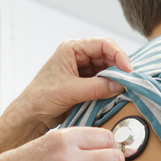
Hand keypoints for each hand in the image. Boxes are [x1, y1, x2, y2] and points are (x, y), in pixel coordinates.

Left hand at [0, 38, 132, 154]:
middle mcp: (78, 56)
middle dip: (119, 67)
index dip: (119, 55)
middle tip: (129, 81)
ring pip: (108, 69)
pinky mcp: (85, 83)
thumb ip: (97, 87)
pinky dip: (111, 86)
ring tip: (123, 88)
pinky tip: (116, 92)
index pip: (103, 44)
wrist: (30, 115)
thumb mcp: (70, 91)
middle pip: (108, 56)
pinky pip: (103, 81)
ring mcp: (82, 69)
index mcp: (72, 49)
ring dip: (116, 78)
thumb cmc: (41, 97)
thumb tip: (120, 85)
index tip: (128, 69)